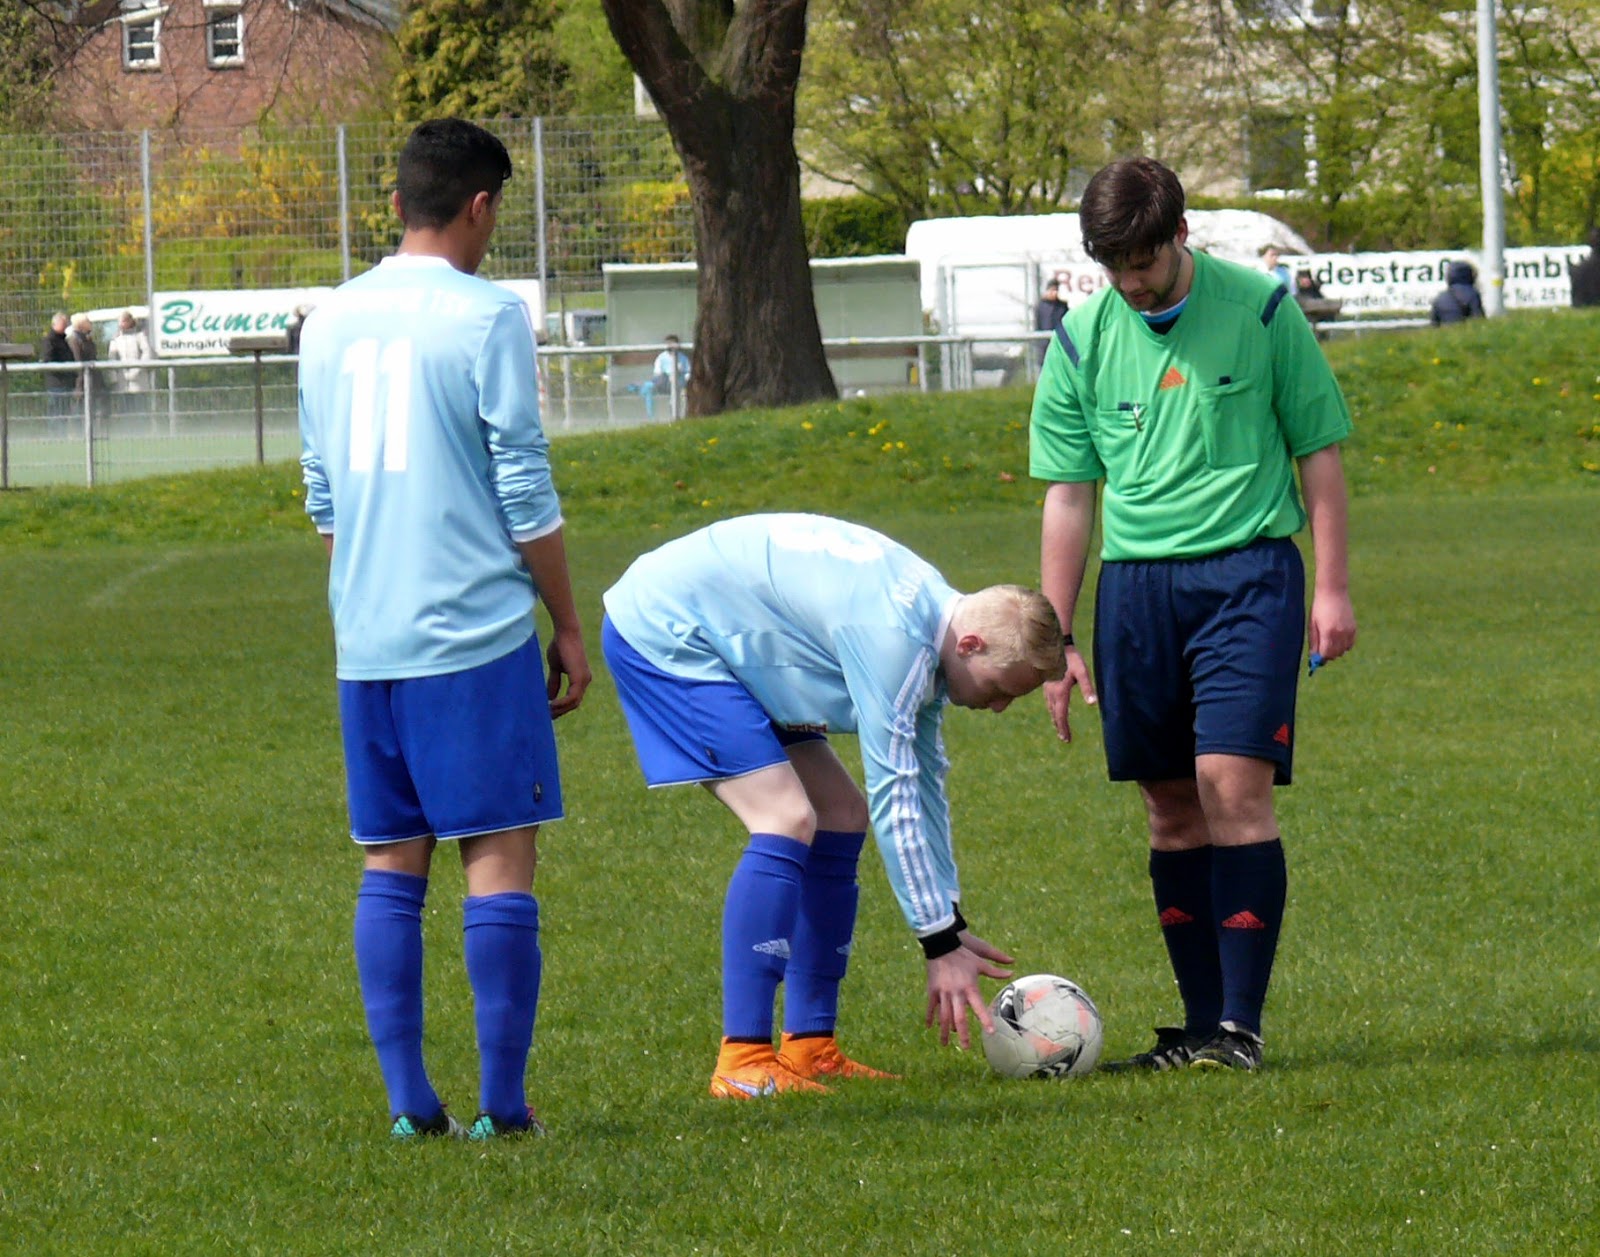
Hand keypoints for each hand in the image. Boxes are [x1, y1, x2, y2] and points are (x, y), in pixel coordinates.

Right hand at [545, 626, 591, 717]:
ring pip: (574, 702)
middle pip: (574, 703)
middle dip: (560, 711)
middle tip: (547, 717)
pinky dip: (561, 703)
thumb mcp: (555, 668)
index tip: (549, 712)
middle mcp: (585, 680)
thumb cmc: (560, 646)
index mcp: (580, 678)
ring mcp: (584, 680)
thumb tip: (550, 697)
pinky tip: (550, 705)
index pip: (573, 698)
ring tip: (546, 712)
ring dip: (560, 709)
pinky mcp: (580, 678)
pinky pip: (572, 697)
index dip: (561, 707)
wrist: (565, 633)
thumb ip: (554, 682)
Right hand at [923, 930, 1013, 1049]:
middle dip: (963, 1034)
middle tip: (966, 1048)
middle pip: (959, 1018)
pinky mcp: (932, 989)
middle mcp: (956, 992)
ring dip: (945, 1031)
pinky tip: (929, 1027)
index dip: (984, 1019)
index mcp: (970, 986)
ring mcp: (943, 992)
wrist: (941, 944)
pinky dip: (930, 1017)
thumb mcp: (980, 962)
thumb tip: (1012, 970)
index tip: (990, 1032)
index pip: (979, 1006)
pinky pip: (931, 1006)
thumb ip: (995, 970)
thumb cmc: (963, 954)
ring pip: (944, 1016)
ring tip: (945, 1044)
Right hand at [1044, 646, 1096, 742]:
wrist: (1055, 645)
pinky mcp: (1046, 684)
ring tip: (1059, 727)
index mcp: (1060, 692)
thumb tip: (1093, 703)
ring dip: (1055, 719)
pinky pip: (1048, 702)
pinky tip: (1054, 710)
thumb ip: (1087, 688)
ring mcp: (1047, 689)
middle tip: (1065, 739)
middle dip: (1060, 727)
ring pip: (1050, 709)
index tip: (1067, 739)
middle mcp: (1051, 693)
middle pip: (1055, 715)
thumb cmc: (1071, 658)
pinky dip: (1052, 710)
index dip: (1064, 728)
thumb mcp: (1082, 672)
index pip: (1061, 715)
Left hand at [1308, 589, 1355, 664]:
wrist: (1333, 592)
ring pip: (1343, 651)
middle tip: (1321, 650)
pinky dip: (1344, 645)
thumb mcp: (1312, 624)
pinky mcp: (1354, 628)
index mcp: (1328, 632)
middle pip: (1335, 654)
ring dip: (1336, 650)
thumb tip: (1314, 656)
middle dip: (1328, 655)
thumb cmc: (1319, 607)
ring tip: (1329, 642)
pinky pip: (1350, 644)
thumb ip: (1314, 641)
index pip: (1326, 654)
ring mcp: (1349, 631)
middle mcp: (1340, 634)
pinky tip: (1337, 639)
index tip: (1316, 659)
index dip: (1320, 659)